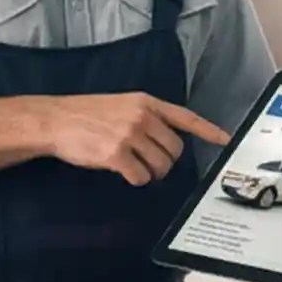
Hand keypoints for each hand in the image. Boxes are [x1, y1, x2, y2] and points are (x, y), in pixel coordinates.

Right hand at [46, 92, 230, 185]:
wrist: (56, 119)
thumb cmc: (86, 114)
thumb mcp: (121, 104)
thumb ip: (145, 116)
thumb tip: (165, 139)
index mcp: (146, 102)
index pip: (185, 117)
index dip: (208, 130)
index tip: (225, 140)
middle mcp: (142, 116)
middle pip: (175, 150)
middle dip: (166, 162)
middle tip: (148, 163)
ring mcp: (130, 134)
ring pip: (160, 167)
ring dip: (150, 173)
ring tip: (132, 166)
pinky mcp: (117, 154)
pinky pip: (140, 177)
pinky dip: (134, 179)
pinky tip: (121, 171)